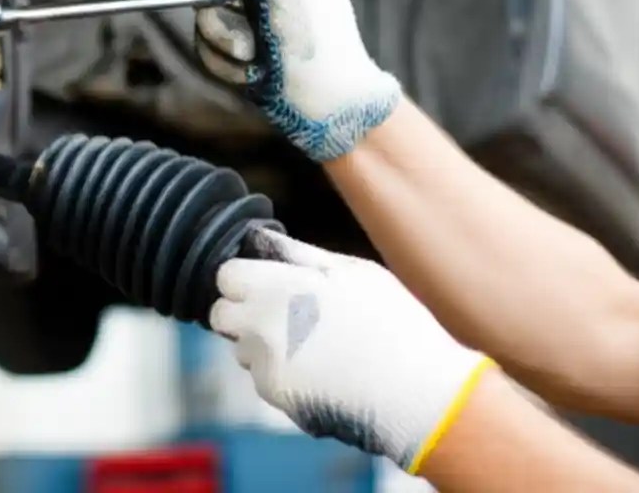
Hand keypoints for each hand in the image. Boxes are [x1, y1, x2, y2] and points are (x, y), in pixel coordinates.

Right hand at [167, 0, 399, 160]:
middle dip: (212, 7)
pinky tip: (253, 76)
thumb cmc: (314, 41)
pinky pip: (210, 54)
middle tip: (195, 16)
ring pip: (206, 22)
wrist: (330, 107)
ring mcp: (253, 27)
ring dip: (223, 41)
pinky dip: (226, 66)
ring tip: (252, 56)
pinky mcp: (242, 58)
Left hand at [211, 227, 493, 472]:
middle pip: (221, 315)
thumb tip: (262, 241)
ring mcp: (265, 365)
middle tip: (281, 313)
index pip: (225, 276)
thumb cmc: (393, 324)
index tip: (267, 282)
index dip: (245, 278)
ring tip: (313, 346)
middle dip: (242, 312)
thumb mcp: (354, 273)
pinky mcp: (276, 397)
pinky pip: (264, 379)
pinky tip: (322, 373)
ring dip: (262, 345)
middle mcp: (261, 326)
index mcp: (279, 287)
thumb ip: (301, 255)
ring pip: (243, 349)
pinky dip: (283, 375)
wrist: (417, 393)